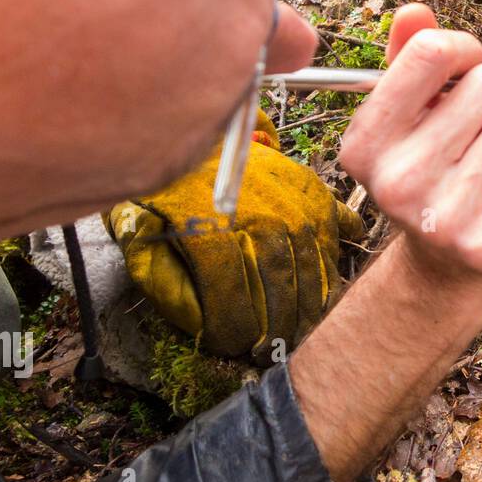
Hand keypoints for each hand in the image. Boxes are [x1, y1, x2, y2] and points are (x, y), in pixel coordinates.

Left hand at [108, 110, 362, 362]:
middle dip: (277, 326)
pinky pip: (338, 233)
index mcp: (214, 227)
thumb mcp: (143, 232)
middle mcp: (262, 216)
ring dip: (309, 307)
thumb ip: (162, 279)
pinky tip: (331, 292)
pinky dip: (336, 264)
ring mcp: (294, 203)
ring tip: (301, 332)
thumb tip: (196, 322)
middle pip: (279, 285)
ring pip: (312, 267)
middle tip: (271, 350)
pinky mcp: (315, 193)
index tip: (233, 347)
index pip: (231, 293)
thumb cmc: (170, 188)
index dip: (234, 327)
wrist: (198, 131)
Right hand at [291, 6, 481, 481]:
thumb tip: (414, 11)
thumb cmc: (434, 173)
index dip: (461, 49)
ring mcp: (445, 217)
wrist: (450, 270)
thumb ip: (410, 61)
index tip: (465, 67)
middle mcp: (397, 182)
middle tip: (479, 135)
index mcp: (365, 145)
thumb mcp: (409, 118)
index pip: (430, 53)